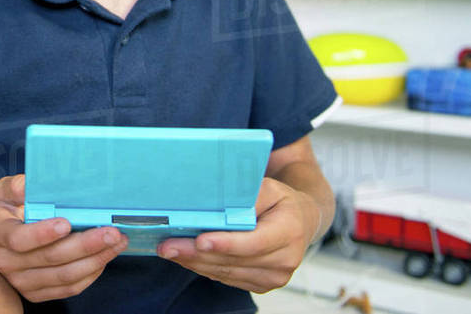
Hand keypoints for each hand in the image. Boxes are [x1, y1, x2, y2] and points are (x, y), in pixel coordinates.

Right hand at [0, 174, 127, 301]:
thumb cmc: (6, 208)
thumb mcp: (4, 190)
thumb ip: (16, 186)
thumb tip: (27, 186)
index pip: (19, 239)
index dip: (42, 233)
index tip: (66, 223)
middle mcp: (7, 262)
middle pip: (50, 258)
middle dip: (85, 245)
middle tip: (111, 232)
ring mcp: (21, 282)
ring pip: (64, 276)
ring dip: (95, 260)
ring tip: (117, 243)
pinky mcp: (36, 293)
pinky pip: (68, 288)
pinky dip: (90, 274)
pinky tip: (104, 257)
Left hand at [156, 177, 319, 293]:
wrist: (301, 221)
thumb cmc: (281, 202)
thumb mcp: (269, 187)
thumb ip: (246, 195)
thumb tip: (217, 200)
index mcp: (289, 231)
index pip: (253, 242)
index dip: (225, 244)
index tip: (200, 241)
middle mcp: (285, 259)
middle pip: (234, 261)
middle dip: (197, 254)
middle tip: (168, 246)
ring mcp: (275, 276)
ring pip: (226, 272)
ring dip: (196, 262)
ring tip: (170, 250)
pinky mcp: (262, 284)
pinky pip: (228, 279)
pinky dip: (205, 267)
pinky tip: (187, 257)